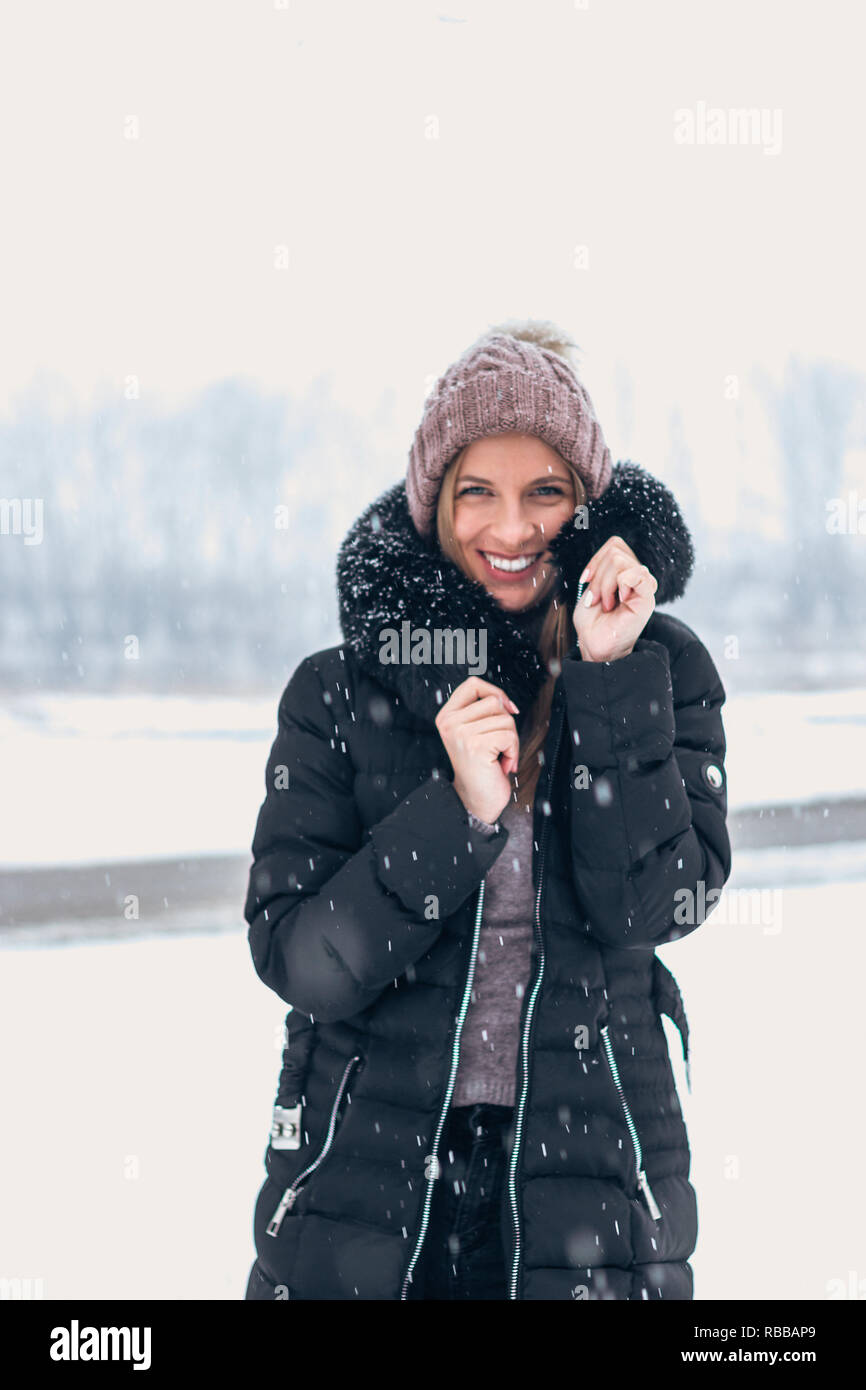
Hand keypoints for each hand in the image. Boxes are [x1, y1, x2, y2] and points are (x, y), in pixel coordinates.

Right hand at [434, 675, 518, 823]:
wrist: (475, 800)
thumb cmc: (481, 766)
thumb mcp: (475, 732)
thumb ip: (482, 712)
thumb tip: (505, 700)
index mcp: (446, 716)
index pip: (472, 684)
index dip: (494, 691)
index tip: (507, 709)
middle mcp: (449, 723)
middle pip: (494, 701)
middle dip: (506, 723)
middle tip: (499, 745)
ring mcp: (461, 733)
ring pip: (505, 719)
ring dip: (511, 740)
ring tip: (498, 757)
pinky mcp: (476, 746)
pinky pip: (509, 736)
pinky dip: (513, 752)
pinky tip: (502, 764)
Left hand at [574, 535, 657, 661]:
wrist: (595, 645)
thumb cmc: (592, 621)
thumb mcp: (590, 588)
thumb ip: (602, 568)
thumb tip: (612, 554)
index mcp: (624, 572)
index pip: (616, 544)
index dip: (596, 559)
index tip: (585, 580)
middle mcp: (637, 576)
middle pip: (616, 551)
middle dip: (598, 575)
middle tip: (596, 599)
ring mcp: (644, 586)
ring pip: (620, 561)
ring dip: (604, 584)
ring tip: (606, 604)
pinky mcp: (647, 598)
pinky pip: (638, 574)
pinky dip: (620, 584)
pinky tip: (618, 601)